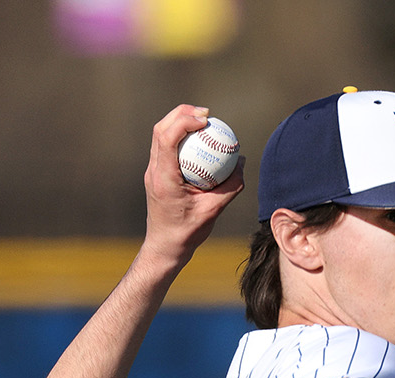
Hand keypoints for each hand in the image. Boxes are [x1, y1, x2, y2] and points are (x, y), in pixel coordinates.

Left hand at [142, 104, 244, 262]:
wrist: (165, 247)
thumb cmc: (187, 233)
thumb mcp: (213, 211)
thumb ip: (230, 187)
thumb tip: (241, 162)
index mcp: (163, 178)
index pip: (167, 139)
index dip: (184, 121)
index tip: (207, 120)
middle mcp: (153, 171)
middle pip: (160, 129)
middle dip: (181, 113)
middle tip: (206, 113)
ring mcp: (152, 171)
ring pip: (160, 134)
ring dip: (179, 121)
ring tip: (203, 119)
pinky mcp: (156, 173)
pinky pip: (166, 146)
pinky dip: (181, 137)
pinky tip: (199, 140)